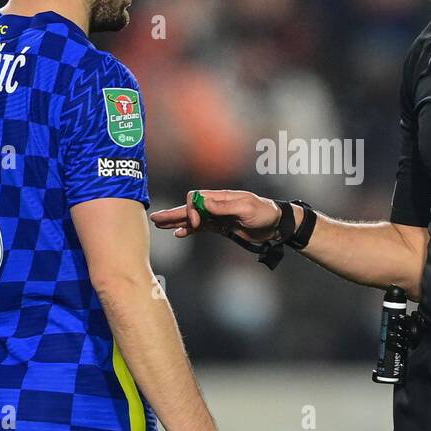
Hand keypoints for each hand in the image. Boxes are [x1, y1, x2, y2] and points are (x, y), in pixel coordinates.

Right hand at [150, 189, 282, 244]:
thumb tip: (204, 203)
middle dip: (173, 213)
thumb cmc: (264, 212)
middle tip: (155, 219)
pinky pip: (201, 228)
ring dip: (176, 222)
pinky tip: (178, 233)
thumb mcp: (246, 208)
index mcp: (220, 197)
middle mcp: (216, 205)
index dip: (191, 210)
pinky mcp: (221, 227)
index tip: (197, 223)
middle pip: (189, 207)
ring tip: (160, 225)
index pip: (196, 198)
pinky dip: (189, 230)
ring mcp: (217, 216)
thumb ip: (224, 207)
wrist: (276, 225)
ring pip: (192, 218)